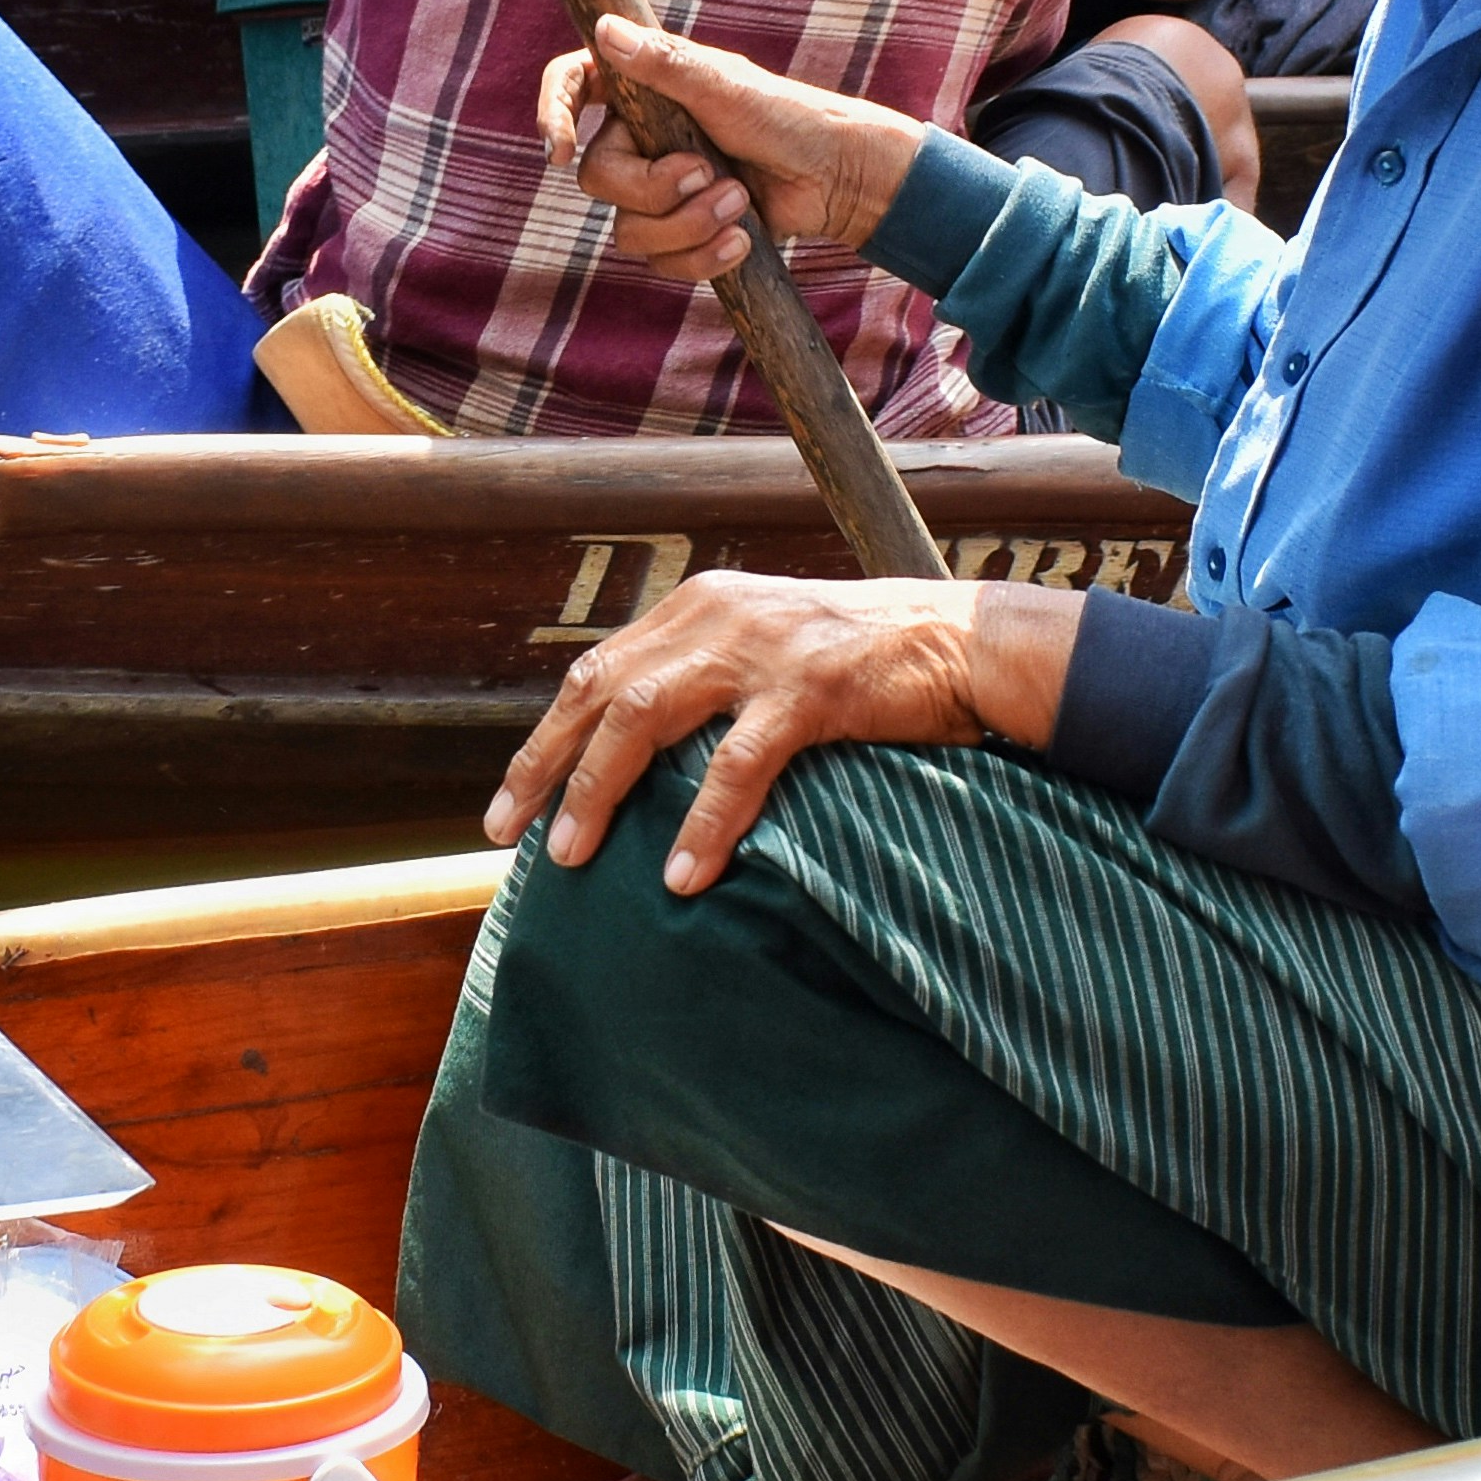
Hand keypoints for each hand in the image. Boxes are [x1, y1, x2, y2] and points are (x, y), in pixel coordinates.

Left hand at [490, 572, 1066, 893]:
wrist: (970, 642)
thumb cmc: (870, 663)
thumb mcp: (772, 654)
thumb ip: (710, 685)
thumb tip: (642, 760)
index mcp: (699, 608)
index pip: (598, 673)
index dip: (548, 737)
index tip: (510, 802)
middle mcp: (717, 616)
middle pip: (602, 692)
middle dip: (547, 766)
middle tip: (509, 834)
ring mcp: (762, 648)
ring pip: (648, 718)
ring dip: (600, 791)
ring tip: (573, 857)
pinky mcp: (812, 685)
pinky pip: (738, 761)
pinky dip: (704, 819)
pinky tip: (682, 872)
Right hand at [540, 15, 925, 280]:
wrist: (835, 176)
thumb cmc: (785, 116)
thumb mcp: (724, 86)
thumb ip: (663, 63)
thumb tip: (604, 28)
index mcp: (642, 89)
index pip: (572, 86)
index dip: (553, 114)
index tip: (562, 150)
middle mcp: (641, 137)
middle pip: (598, 179)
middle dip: (654, 188)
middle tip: (707, 172)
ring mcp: (658, 188)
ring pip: (628, 231)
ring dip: (688, 224)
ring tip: (739, 201)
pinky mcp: (681, 233)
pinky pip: (663, 263)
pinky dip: (704, 255)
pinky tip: (743, 238)